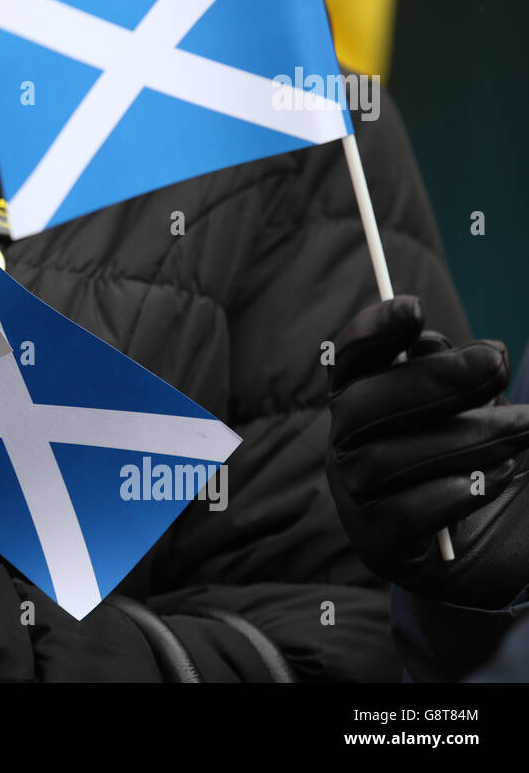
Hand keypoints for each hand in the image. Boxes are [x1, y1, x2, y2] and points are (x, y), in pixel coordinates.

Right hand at [326, 296, 528, 607]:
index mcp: (361, 405)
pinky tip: (491, 482)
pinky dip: (450, 495)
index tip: (414, 307)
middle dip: (431, 380)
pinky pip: (401, 516)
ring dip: (464, 439)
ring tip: (527, 430)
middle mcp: (346, 448)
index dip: (370, 331)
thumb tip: (429, 346)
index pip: (347, 360)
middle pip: (358, 407)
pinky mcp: (381, 548)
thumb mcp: (475, 408)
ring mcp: (356, 500)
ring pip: (384, 460)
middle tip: (497, 363)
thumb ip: (452, 375)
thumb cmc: (481, 463)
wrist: (498, 549)